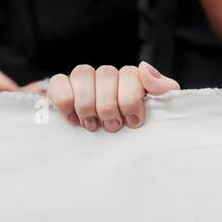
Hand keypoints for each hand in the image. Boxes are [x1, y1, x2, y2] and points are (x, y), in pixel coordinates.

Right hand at [48, 61, 179, 132]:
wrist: (112, 153)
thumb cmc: (136, 129)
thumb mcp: (158, 111)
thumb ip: (162, 89)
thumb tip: (145, 68)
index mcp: (132, 80)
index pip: (130, 73)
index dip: (130, 99)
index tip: (133, 122)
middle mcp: (108, 76)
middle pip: (106, 74)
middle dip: (109, 105)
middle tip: (112, 127)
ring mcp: (84, 80)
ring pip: (83, 73)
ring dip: (87, 103)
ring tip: (92, 125)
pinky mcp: (62, 88)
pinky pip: (58, 82)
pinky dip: (65, 100)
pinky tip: (73, 118)